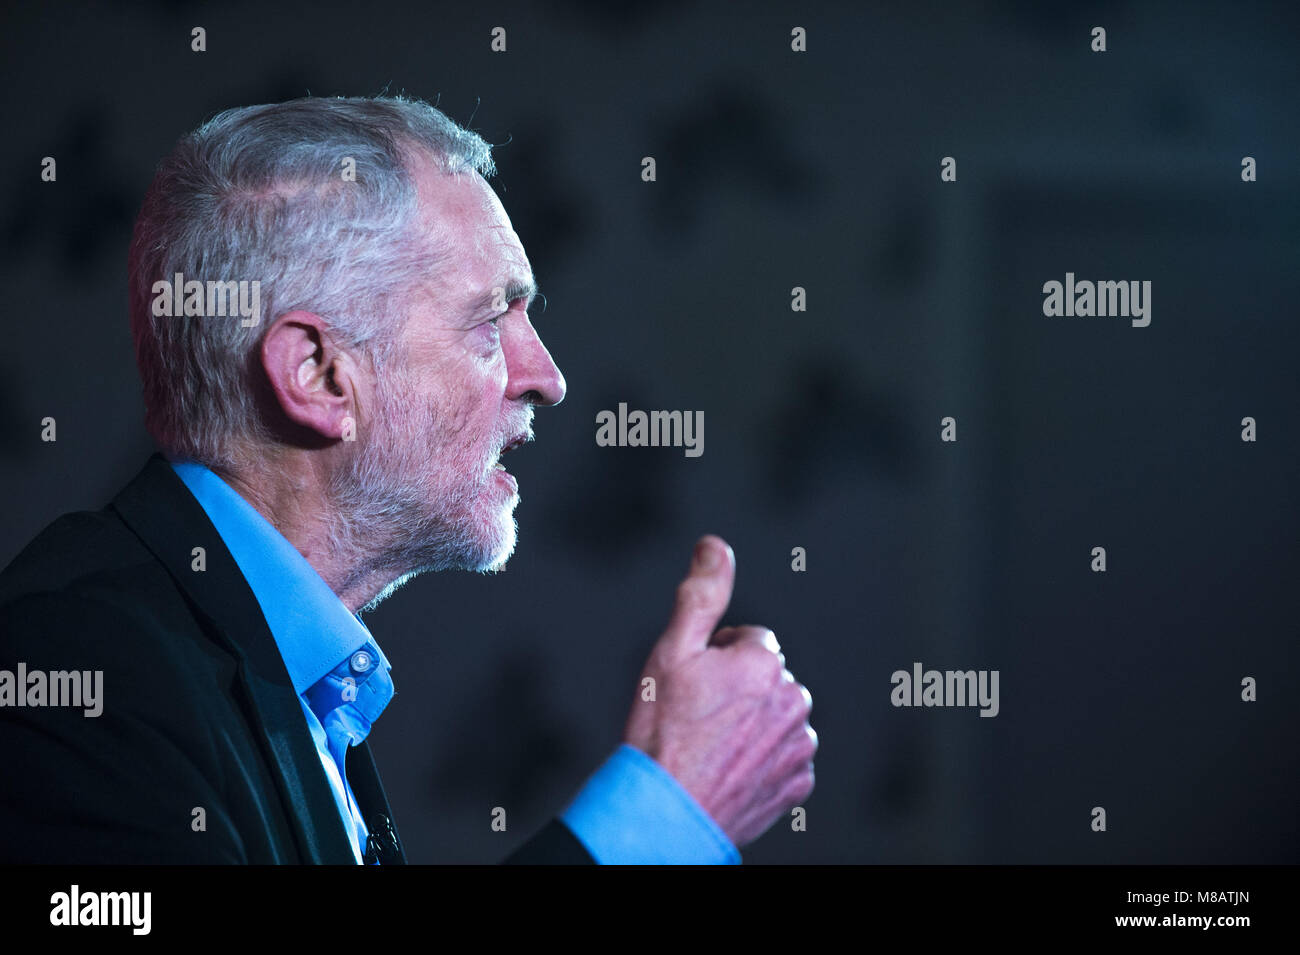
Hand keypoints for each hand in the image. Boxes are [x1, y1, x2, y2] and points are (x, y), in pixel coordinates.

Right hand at [622, 534, 816, 847]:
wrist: (665, 810)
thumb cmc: (661, 733)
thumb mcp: (671, 652)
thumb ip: (702, 595)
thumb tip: (715, 546)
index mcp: (764, 663)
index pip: (749, 641)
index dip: (716, 658)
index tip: (693, 685)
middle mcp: (792, 700)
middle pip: (767, 677)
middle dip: (739, 689)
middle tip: (698, 717)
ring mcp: (797, 745)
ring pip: (777, 717)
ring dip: (753, 724)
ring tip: (711, 746)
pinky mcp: (797, 784)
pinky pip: (783, 758)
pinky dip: (762, 761)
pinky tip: (728, 769)